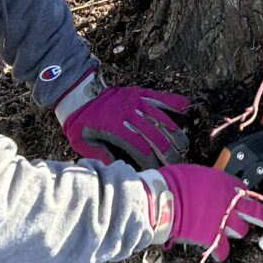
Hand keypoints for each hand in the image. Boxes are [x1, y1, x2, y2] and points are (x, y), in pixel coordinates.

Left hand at [55, 71, 189, 168]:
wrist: (76, 93)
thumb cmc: (79, 121)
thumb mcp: (82, 142)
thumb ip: (100, 155)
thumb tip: (118, 169)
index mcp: (114, 128)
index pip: (139, 148)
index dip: (151, 161)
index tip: (159, 170)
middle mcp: (128, 115)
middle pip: (154, 134)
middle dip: (168, 150)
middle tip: (178, 161)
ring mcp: (135, 102)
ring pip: (160, 118)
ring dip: (174, 132)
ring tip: (185, 144)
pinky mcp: (138, 93)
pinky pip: (158, 97)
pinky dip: (173, 101)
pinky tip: (185, 108)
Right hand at [140, 164, 262, 261]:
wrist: (164, 199)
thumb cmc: (174, 182)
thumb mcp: (198, 174)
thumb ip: (210, 183)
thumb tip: (208, 188)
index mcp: (226, 183)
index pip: (247, 193)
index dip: (249, 201)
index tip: (253, 205)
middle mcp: (230, 202)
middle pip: (258, 213)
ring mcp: (224, 220)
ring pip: (241, 231)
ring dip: (235, 233)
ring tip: (225, 232)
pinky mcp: (214, 237)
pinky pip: (224, 250)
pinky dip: (222, 253)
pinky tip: (219, 254)